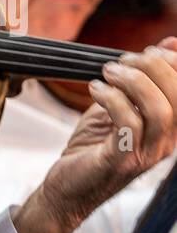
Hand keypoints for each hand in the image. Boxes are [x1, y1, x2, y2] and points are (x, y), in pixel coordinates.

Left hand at [14, 40, 176, 232]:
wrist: (66, 188)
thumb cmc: (93, 148)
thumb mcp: (118, 106)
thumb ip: (141, 80)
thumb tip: (168, 44)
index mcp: (170, 128)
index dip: (174, 63)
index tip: (149, 50)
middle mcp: (165, 142)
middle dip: (152, 68)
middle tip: (122, 60)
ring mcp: (146, 154)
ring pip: (159, 110)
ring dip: (132, 82)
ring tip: (108, 72)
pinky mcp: (122, 160)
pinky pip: (128, 123)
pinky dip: (112, 98)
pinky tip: (95, 90)